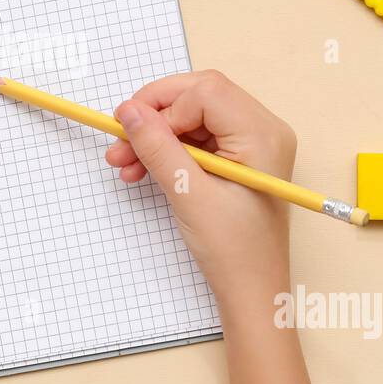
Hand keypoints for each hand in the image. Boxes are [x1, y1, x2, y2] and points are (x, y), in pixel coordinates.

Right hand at [104, 71, 296, 301]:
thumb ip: (157, 146)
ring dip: (156, 135)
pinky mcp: (238, 158)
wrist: (252, 291)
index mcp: (263, 135)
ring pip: (193, 117)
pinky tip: (141, 169)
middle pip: (199, 97)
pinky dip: (168, 149)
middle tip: (119, 141)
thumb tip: (128, 110)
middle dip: (155, 117)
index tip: (129, 131)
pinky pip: (197, 137)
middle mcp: (263, 130)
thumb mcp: (188, 194)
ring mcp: (252, 143)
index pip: (205, 92)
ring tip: (123, 162)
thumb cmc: (234, 251)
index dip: (162, 106)